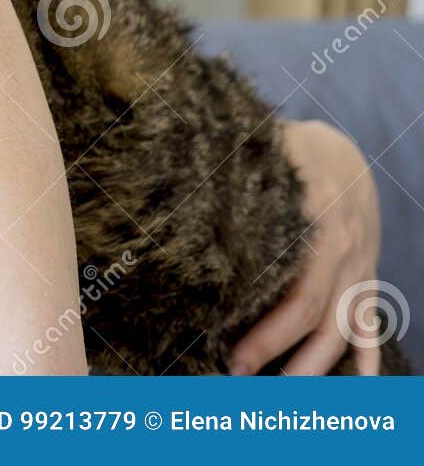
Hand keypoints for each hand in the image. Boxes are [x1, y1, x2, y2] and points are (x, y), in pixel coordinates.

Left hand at [230, 119, 381, 373]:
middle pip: (317, 316)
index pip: (297, 294)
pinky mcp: (366, 274)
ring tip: (283, 394)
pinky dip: (368, 355)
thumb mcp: (260, 159)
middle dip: (278, 352)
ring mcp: (360, 265)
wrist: (339, 150)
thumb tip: (172, 202)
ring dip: (316, 366)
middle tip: (236, 374)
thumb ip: (227, 182)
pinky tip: (360, 385)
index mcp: (316, 221)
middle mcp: (345, 249)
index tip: (230, 353)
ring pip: (344, 327)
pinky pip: (371, 321)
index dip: (267, 331)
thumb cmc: (282, 154)